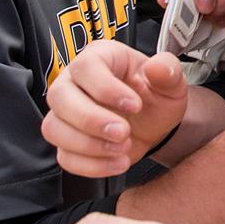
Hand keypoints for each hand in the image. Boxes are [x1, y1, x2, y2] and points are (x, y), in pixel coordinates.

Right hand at [42, 40, 189, 176]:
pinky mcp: (66, 141)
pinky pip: (64, 156)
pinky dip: (91, 165)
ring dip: (89, 145)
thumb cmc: (155, 95)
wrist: (154, 123)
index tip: (134, 105)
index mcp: (99, 58)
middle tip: (123, 132)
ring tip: (123, 148)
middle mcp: (74, 82)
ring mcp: (65, 113)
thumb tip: (158, 67)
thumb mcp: (170, 82)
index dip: (106, 88)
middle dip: (91, 119)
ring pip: (54, 128)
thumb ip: (168, 71)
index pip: (85, 66)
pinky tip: (117, 161)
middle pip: (59, 96)